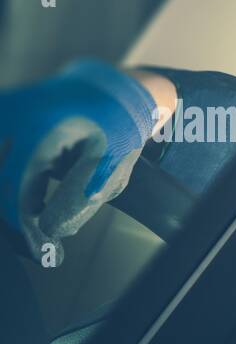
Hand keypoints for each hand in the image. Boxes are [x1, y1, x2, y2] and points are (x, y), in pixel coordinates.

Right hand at [0, 61, 169, 262]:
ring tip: (41, 232)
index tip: (45, 254)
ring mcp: (1, 117)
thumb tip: (50, 231)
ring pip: (0, 175)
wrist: (106, 90)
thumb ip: (81, 196)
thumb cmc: (116, 124)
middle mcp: (9, 117)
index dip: (26, 227)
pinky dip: (11, 187)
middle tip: (44, 247)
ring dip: (13, 204)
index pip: (15, 189)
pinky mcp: (0, 122)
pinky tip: (31, 208)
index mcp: (38, 127)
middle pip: (1, 184)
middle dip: (18, 219)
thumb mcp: (110, 162)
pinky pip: (1, 163)